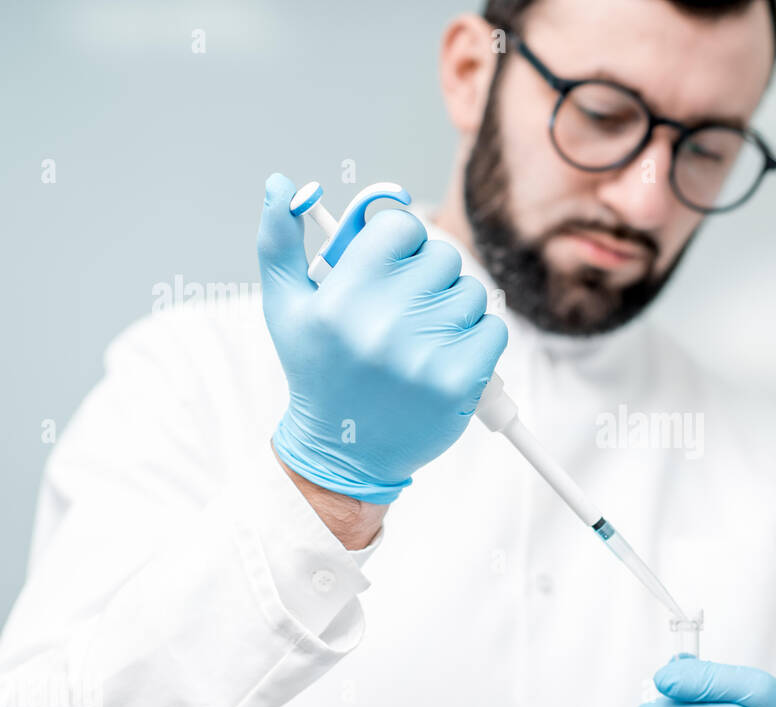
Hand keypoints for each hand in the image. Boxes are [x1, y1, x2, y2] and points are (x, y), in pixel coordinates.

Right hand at [257, 173, 506, 503]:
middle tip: (405, 309)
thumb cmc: (319, 370)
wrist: (345, 451)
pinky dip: (478, 340)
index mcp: (340, 297)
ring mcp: (425, 353)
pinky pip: (493, 330)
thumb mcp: (286, 306)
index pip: (402, 227)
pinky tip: (446, 357)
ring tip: (422, 338)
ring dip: (454, 310)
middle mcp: (382, 323)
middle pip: (441, 257)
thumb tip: (280, 184)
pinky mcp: (461, 381)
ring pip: (471, 293)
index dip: (402, 242)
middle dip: (428, 277)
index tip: (393, 264)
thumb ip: (279, 241)